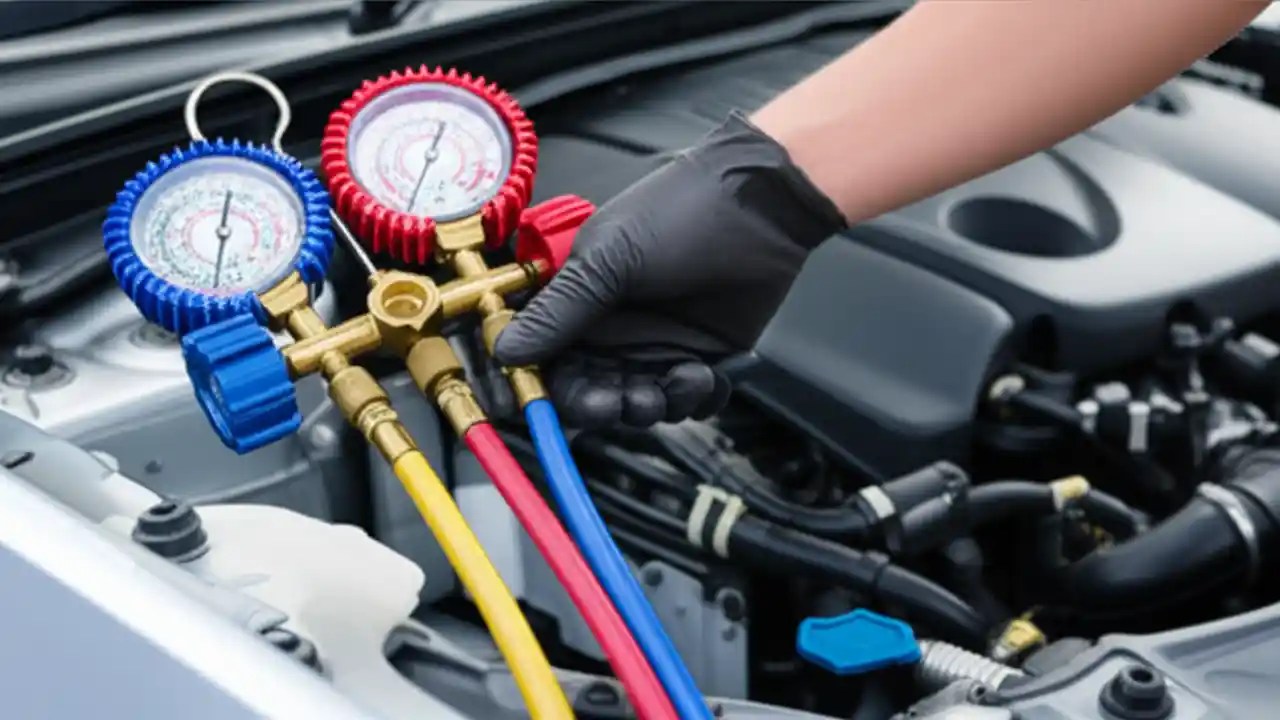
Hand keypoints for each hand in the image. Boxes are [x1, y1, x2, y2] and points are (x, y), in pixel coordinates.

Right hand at [495, 112, 844, 427]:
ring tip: (683, 377)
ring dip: (657, 404)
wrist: (762, 205)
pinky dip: (698, 399)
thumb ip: (559, 310)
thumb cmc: (681, 213)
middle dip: (606, 405)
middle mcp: (613, 330)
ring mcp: (657, 345)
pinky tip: (709, 374)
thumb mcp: (608, 260)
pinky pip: (689, 402)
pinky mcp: (702, 357)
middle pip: (591, 394)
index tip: (557, 406)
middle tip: (625, 400)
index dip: (546, 390)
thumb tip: (505, 349)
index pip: (546, 362)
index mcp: (577, 302)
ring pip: (640, 405)